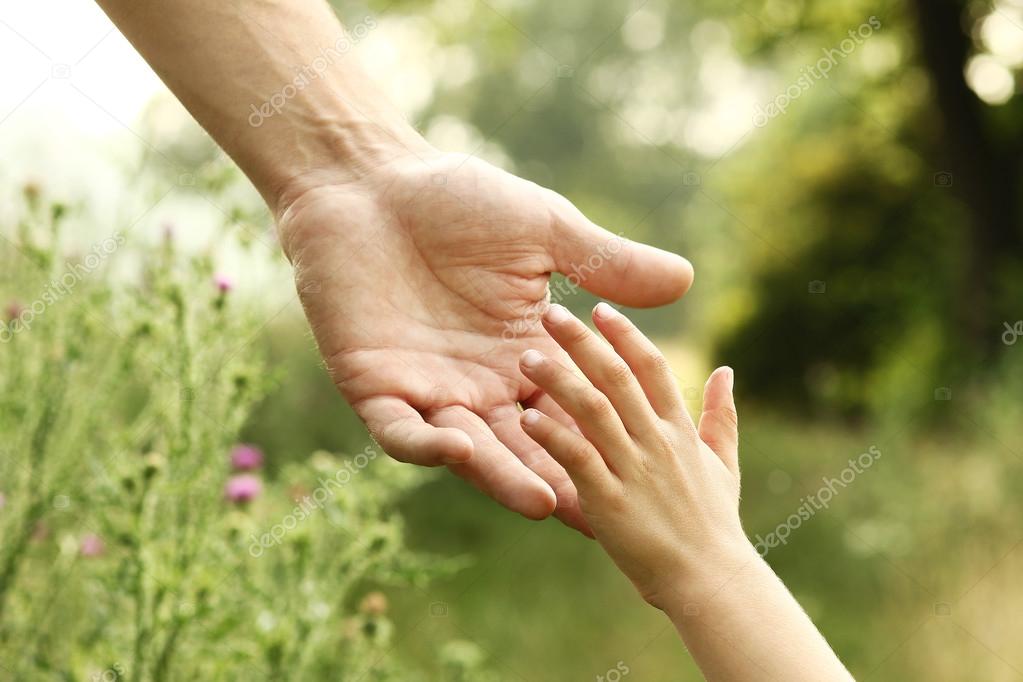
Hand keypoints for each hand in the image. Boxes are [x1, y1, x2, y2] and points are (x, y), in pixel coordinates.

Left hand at [276, 151, 692, 532]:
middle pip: (524, 445)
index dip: (603, 443)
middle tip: (601, 516)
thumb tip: (686, 279)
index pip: (570, 411)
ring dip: (501, 476)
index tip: (648, 478)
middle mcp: (479, 384)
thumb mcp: (545, 232)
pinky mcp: (374, 385)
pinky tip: (459, 445)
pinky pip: (401, 429)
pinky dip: (427, 444)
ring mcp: (425, 389)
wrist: (372, 181)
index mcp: (523, 354)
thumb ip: (607, 262)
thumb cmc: (457, 200)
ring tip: (544, 501)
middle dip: (558, 479)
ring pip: (469, 449)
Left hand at [517, 302, 745, 602]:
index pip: (651, 367)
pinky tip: (525, 417)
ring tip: (528, 356)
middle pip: (617, 377)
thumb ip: (722, 414)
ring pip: (593, 411)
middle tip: (550, 313)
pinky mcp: (610, 501)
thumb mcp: (724, 462)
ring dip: (559, 380)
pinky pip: (577, 460)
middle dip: (583, 342)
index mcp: (679, 429)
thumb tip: (726, 370)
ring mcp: (634, 469)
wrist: (710, 579)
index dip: (625, 334)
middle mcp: (656, 441)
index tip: (600, 308)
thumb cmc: (714, 523)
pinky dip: (552, 436)